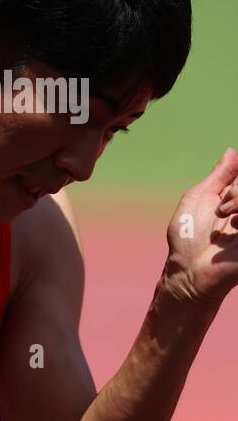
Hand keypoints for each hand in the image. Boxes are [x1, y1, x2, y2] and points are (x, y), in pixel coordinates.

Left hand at [164, 147, 237, 305]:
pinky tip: (236, 226)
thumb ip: (219, 175)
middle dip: (237, 192)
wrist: (190, 269)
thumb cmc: (188, 237)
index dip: (236, 179)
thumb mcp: (199, 198)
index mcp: (236, 197)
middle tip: (223, 209)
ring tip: (226, 218)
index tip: (223, 197)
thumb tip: (232, 151)